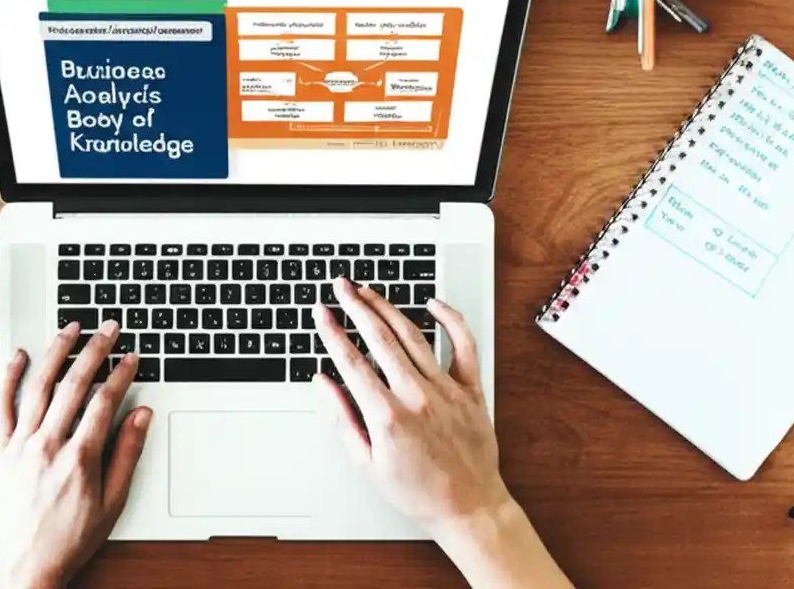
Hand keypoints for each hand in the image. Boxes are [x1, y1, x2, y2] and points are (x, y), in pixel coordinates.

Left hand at [0, 320, 151, 588]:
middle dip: (95, 350)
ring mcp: (22, 445)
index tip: (131, 357)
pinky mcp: (2, 450)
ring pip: (39, 386)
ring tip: (70, 329)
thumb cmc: (70, 537)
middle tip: (108, 329)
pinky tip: (18, 355)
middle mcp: (48, 445)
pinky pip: (3, 406)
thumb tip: (142, 417)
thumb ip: (128, 454)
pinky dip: (9, 377)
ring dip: (56, 352)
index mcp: (79, 458)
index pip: (105, 401)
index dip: (121, 374)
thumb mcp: (113, 500)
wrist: (26, 562)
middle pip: (74, 384)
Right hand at [311, 278, 507, 535]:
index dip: (333, 332)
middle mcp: (418, 397)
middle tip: (341, 286)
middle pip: (380, 338)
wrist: (468, 507)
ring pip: (414, 336)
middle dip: (356, 307)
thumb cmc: (418, 492)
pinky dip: (450, 320)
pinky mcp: (471, 389)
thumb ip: (342, 419)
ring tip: (369, 291)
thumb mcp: (367, 464)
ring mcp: (447, 390)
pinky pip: (464, 345)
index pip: (352, 362)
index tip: (322, 312)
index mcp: (388, 417)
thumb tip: (322, 384)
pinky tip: (433, 304)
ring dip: (388, 308)